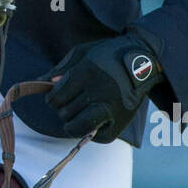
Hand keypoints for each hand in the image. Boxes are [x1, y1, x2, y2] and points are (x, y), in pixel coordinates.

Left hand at [45, 31, 164, 142]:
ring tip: (82, 109)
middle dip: (63, 107)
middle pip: (64, 112)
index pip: (57, 97)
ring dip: (73, 119)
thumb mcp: (83, 52)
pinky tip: (93, 118)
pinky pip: (93, 136)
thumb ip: (61, 68)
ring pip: (76, 125)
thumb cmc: (109, 55)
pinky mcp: (120, 123)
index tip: (57, 95)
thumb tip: (42, 82)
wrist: (144, 61)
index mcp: (88, 72)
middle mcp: (100, 92)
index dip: (52, 98)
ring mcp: (111, 109)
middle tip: (74, 100)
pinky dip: (87, 130)